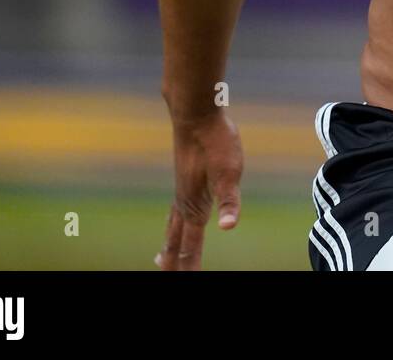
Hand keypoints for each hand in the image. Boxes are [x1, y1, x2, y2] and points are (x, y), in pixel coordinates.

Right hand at [156, 109, 243, 270]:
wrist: (196, 112)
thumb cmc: (215, 141)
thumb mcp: (230, 172)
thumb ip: (229, 200)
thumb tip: (228, 227)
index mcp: (194, 205)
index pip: (190, 243)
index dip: (190, 264)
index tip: (188, 279)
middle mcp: (184, 200)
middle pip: (177, 238)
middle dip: (174, 260)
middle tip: (168, 275)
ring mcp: (183, 187)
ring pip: (173, 223)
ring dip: (169, 242)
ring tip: (162, 257)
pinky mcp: (186, 175)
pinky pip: (177, 207)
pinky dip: (174, 221)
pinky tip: (179, 214)